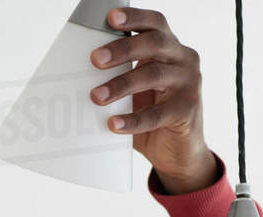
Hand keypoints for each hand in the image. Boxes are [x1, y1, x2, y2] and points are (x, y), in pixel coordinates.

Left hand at [88, 6, 218, 193]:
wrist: (179, 152)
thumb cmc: (152, 116)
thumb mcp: (136, 91)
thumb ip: (118, 77)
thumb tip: (73, 77)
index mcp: (169, 48)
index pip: (155, 23)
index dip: (135, 17)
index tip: (110, 18)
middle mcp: (183, 60)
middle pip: (155, 43)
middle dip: (123, 48)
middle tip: (95, 59)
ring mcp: (189, 84)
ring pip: (155, 76)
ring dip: (122, 84)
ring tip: (97, 96)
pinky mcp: (188, 110)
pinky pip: (158, 114)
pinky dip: (134, 120)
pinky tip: (114, 124)